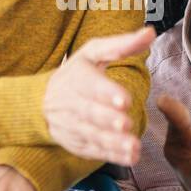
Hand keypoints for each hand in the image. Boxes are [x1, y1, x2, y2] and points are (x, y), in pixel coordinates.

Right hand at [43, 25, 154, 163]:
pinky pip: (94, 151)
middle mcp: (72, 103)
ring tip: (133, 146)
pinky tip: (130, 157)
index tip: (124, 99)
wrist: (41, 102)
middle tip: (126, 123)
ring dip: (113, 142)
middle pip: (90, 113)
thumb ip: (122, 45)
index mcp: (77, 78)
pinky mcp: (77, 143)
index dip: (107, 93)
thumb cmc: (76, 73)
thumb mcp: (93, 53)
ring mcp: (73, 126)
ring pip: (93, 135)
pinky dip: (111, 155)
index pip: (91, 85)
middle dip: (108, 119)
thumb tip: (150, 32)